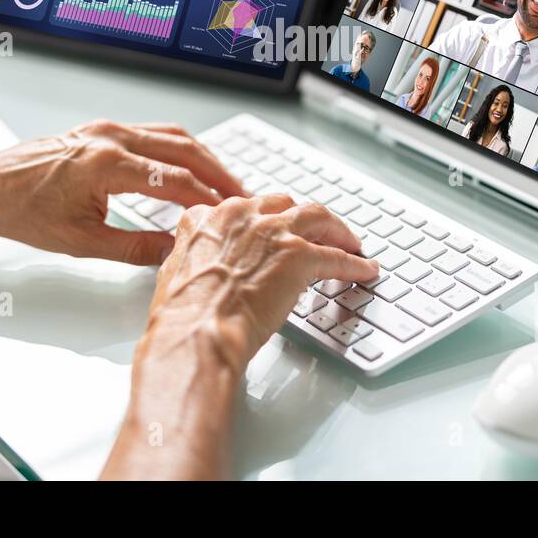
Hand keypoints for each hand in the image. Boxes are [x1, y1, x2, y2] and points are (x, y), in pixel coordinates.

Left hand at [0, 120, 245, 265]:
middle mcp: (110, 138)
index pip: (174, 180)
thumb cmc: (19, 211)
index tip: (231, 214)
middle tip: (243, 195)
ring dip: (203, 157)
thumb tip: (175, 251)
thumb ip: (135, 247)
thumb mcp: (80, 242)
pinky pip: (153, 133)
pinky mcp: (100, 131)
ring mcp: (105, 129)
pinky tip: (192, 166)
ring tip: (226, 181)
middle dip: (218, 172)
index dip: (208, 199)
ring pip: (172, 136)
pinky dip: (180, 149)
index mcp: (105, 163)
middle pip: (183, 149)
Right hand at [144, 194, 380, 368]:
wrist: (197, 332)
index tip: (273, 232)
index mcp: (209, 217)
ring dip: (336, 230)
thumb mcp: (173, 269)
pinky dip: (354, 264)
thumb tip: (196, 262)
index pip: (247, 209)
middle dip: (302, 219)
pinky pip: (337, 257)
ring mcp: (274, 233)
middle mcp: (243, 216)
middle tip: (315, 233)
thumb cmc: (183, 314)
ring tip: (349, 242)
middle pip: (285, 205)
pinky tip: (364, 270)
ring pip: (318, 216)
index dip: (264, 222)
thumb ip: (190, 254)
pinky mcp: (300, 256)